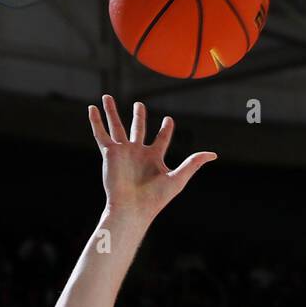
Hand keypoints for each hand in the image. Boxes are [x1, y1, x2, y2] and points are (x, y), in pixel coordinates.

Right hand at [88, 96, 215, 220]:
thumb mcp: (178, 178)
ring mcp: (123, 152)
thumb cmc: (155, 198)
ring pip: (117, 126)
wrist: (132, 209)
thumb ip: (193, 163)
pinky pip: (101, 134)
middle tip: (139, 105)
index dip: (165, 129)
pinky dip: (96, 121)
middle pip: (138, 129)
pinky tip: (91, 108)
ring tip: (107, 97)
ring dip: (111, 112)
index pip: (161, 139)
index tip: (168, 120)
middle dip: (139, 116)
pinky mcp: (110, 154)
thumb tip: (213, 154)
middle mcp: (138, 153)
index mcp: (154, 158)